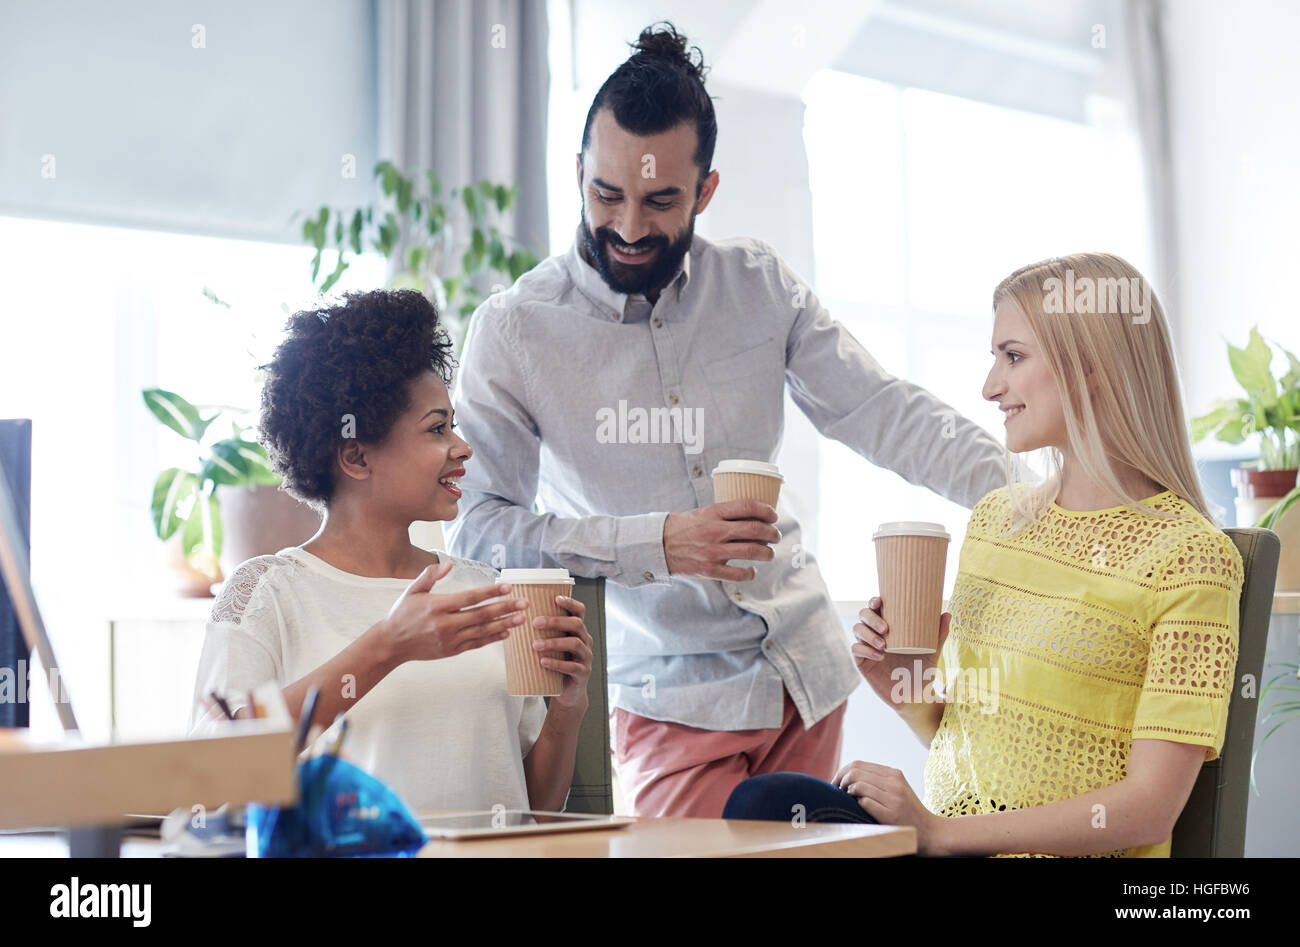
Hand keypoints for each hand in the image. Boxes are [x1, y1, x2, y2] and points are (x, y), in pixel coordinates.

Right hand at [378, 561, 527, 664]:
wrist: (391, 644)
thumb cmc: (402, 614)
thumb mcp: (412, 591)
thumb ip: (430, 576)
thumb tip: (449, 564)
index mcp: (437, 607)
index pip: (470, 598)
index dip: (490, 592)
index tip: (507, 587)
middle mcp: (445, 624)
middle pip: (481, 615)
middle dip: (505, 608)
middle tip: (524, 603)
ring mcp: (450, 639)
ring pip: (482, 631)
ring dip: (504, 624)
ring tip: (521, 618)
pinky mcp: (452, 650)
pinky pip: (476, 644)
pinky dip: (492, 638)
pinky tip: (507, 632)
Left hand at [532, 594, 592, 711]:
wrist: (568, 692)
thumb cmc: (557, 663)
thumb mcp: (552, 646)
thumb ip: (542, 634)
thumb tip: (514, 619)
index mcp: (578, 630)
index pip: (579, 611)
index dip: (570, 602)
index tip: (555, 598)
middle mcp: (585, 640)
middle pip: (576, 624)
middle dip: (555, 621)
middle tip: (536, 622)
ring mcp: (586, 657)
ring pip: (575, 644)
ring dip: (554, 642)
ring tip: (535, 645)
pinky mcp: (583, 673)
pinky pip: (572, 667)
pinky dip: (557, 664)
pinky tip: (543, 662)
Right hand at [663, 500, 779, 580]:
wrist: (658, 545)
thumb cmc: (683, 527)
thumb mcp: (702, 513)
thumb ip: (724, 514)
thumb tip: (753, 518)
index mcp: (713, 513)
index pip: (747, 506)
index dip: (766, 510)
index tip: (774, 515)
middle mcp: (715, 531)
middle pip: (755, 529)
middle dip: (772, 533)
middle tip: (776, 536)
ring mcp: (713, 551)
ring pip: (752, 551)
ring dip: (766, 553)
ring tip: (769, 553)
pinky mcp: (709, 569)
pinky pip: (737, 573)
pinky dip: (749, 573)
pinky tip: (751, 570)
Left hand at [834, 760, 946, 855]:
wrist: (931, 832)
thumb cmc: (909, 812)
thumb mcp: (898, 789)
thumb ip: (879, 780)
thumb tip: (849, 775)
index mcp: (894, 773)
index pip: (858, 764)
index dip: (842, 772)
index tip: (836, 783)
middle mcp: (894, 783)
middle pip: (855, 772)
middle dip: (840, 780)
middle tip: (836, 791)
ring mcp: (893, 798)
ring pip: (858, 785)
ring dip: (846, 792)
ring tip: (845, 799)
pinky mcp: (891, 814)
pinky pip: (865, 802)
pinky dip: (857, 804)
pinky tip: (858, 808)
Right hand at [852, 596, 950, 683]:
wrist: (915, 696)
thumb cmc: (922, 670)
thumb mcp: (932, 652)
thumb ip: (939, 634)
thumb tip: (947, 614)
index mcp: (889, 626)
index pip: (876, 608)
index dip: (874, 601)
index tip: (880, 602)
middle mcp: (875, 633)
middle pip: (863, 615)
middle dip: (871, 618)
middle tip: (886, 628)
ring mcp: (867, 647)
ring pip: (857, 630)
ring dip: (868, 634)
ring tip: (884, 645)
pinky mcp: (862, 662)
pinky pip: (855, 650)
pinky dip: (865, 650)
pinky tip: (879, 656)